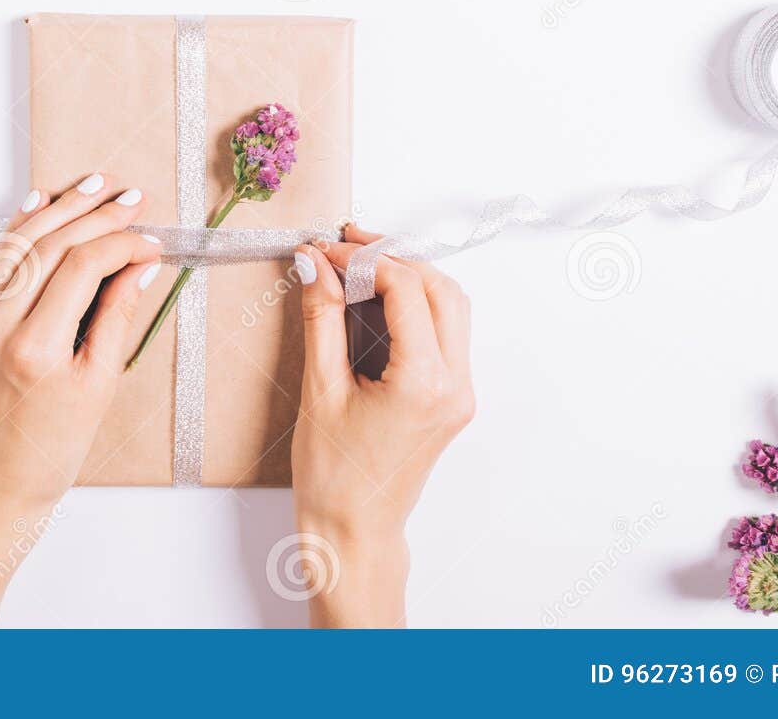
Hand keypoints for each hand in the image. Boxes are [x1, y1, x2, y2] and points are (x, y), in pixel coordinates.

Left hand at [0, 174, 162, 627]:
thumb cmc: (48, 454)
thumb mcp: (98, 390)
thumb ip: (117, 320)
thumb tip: (139, 267)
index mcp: (35, 351)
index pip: (83, 268)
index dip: (121, 245)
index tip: (150, 241)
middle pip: (49, 247)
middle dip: (94, 216)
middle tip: (130, 199)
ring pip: (16, 245)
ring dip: (56, 210)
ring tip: (92, 188)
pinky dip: (19, 231)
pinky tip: (41, 206)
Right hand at [289, 225, 474, 627]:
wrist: (354, 531)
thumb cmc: (333, 476)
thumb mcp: (320, 388)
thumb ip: (322, 318)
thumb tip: (316, 264)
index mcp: (424, 383)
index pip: (406, 289)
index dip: (365, 258)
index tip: (327, 250)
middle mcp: (455, 385)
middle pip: (441, 289)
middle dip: (395, 258)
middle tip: (347, 246)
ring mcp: (461, 393)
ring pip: (452, 308)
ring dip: (412, 279)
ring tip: (362, 267)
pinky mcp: (454, 399)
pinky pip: (447, 334)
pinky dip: (418, 307)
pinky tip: (379, 301)